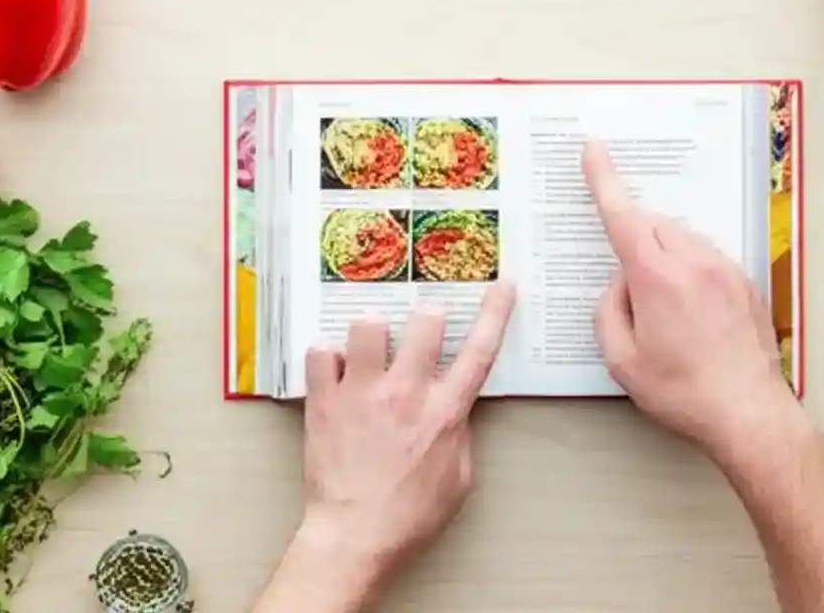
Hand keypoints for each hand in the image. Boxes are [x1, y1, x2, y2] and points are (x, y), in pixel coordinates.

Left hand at [296, 283, 515, 599]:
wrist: (355, 538)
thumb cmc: (409, 515)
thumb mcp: (458, 478)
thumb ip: (459, 432)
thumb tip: (455, 406)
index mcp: (445, 412)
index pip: (480, 351)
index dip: (496, 312)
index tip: (503, 285)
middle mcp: (406, 394)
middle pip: (425, 321)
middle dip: (428, 315)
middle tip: (421, 328)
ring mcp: (362, 394)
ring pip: (368, 325)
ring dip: (371, 331)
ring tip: (368, 349)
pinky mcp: (325, 402)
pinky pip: (320, 352)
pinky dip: (326, 356)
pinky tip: (333, 371)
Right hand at [582, 140, 796, 458]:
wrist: (748, 412)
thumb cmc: (683, 392)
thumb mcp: (622, 361)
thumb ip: (608, 311)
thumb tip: (618, 286)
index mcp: (658, 278)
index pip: (623, 217)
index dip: (604, 181)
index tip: (593, 151)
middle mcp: (694, 263)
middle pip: (654, 224)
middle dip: (634, 237)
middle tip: (628, 284)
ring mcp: (725, 270)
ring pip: (682, 239)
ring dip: (663, 255)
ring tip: (665, 308)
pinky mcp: (746, 283)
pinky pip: (707, 258)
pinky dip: (690, 269)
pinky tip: (691, 312)